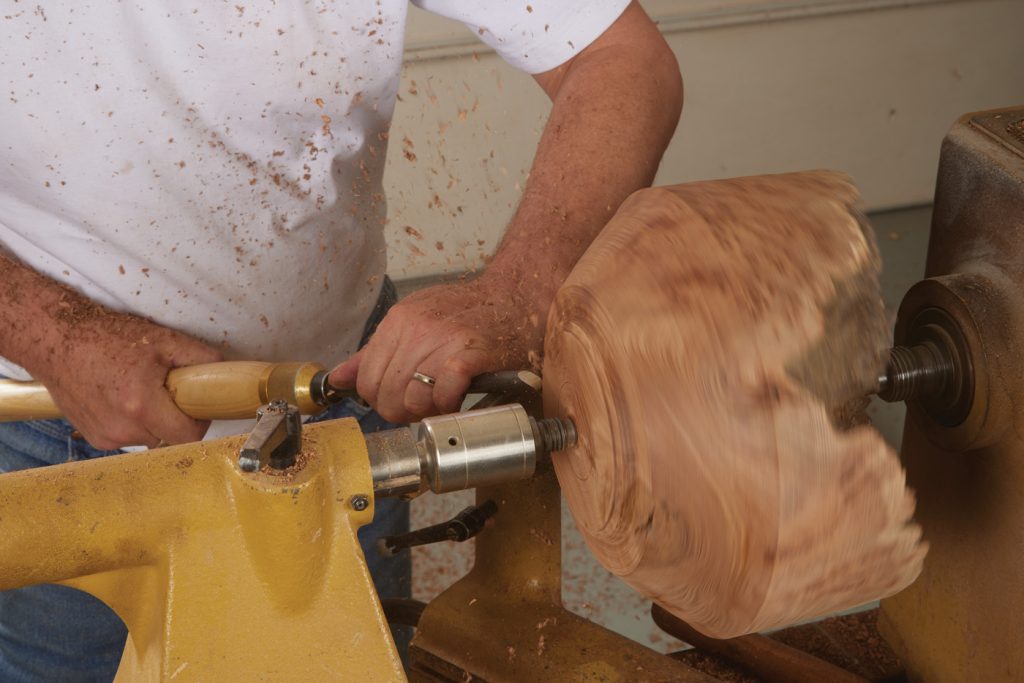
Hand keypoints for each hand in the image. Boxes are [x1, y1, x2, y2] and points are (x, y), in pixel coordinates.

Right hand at [34, 312, 221, 449]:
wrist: (57, 341)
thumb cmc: (106, 337)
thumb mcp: (162, 340)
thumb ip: (199, 357)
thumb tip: (224, 369)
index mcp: (142, 405)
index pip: (188, 436)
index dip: (199, 421)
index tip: (197, 406)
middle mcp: (122, 427)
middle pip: (170, 438)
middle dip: (176, 420)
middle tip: (170, 394)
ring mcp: (106, 436)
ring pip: (149, 438)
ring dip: (153, 422)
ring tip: (142, 392)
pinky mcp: (94, 437)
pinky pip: (128, 437)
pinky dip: (132, 423)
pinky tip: (122, 400)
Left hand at [328, 275, 547, 422]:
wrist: (518, 297)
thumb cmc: (472, 312)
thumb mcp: (418, 320)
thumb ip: (375, 351)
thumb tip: (340, 378)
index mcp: (398, 320)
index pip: (366, 381)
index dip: (383, 400)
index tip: (404, 398)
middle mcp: (415, 328)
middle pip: (385, 396)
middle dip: (404, 411)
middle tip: (427, 404)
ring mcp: (441, 340)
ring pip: (411, 400)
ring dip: (429, 410)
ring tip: (446, 399)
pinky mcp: (468, 354)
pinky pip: (442, 396)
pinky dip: (450, 405)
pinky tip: (460, 395)